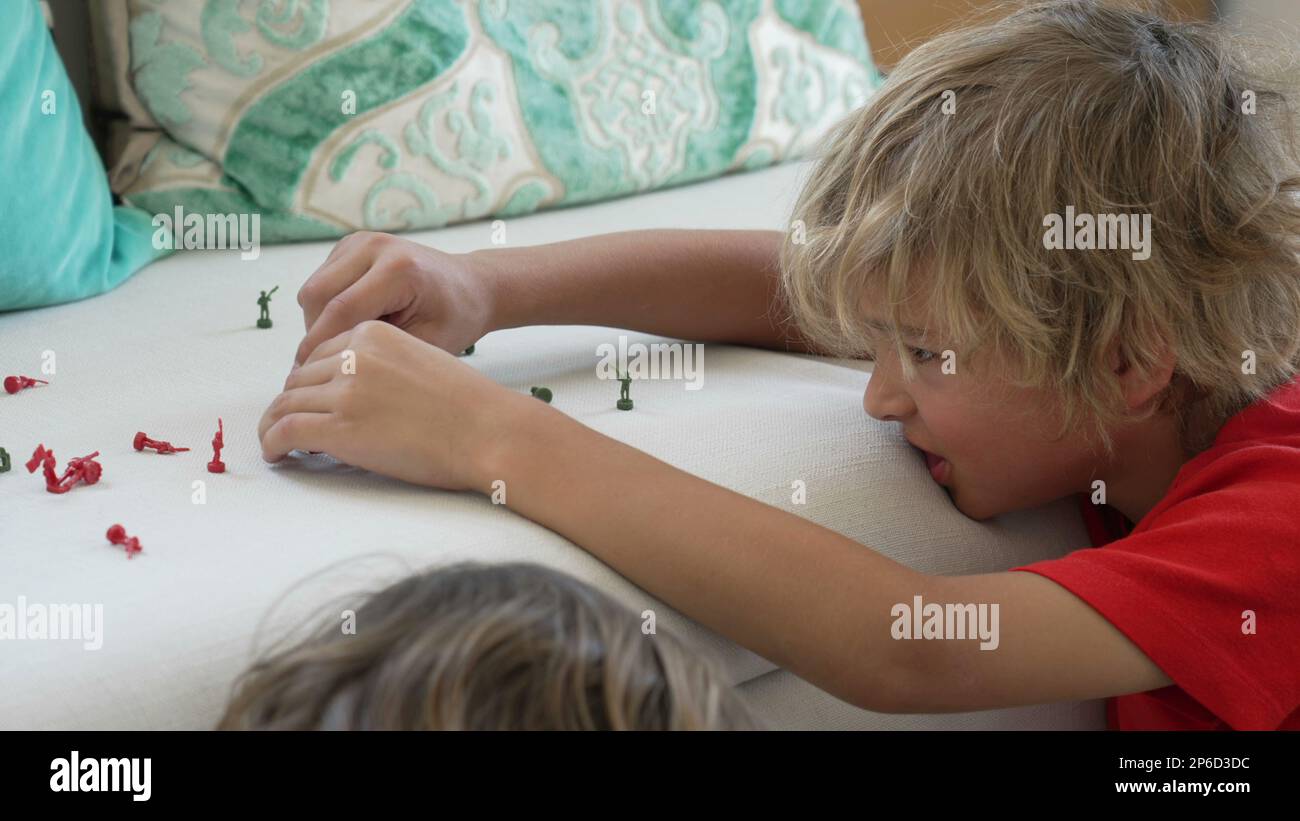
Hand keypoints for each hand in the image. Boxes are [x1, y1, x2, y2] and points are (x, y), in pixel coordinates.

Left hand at [260, 320, 522, 490]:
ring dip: (276, 425)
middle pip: (300, 378)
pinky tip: (276, 454)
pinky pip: (285, 431)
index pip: (320, 353)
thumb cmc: (469, 407)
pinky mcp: (339, 426)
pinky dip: (273, 443)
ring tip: (276, 442)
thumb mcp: (422, 363)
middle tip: (287, 425)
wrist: (489, 430)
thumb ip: (384, 369)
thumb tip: (357, 399)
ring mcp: (344, 390)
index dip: (309, 381)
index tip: (304, 399)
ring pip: (286, 404)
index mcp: (373, 334)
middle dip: (291, 403)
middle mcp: (353, 356)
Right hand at [293, 231, 497, 366]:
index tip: (309, 375)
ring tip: (352, 342)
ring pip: (313, 289)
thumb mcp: (427, 345)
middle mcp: (374, 246)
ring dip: (319, 320)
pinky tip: (356, 322)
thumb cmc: (456, 318)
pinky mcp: (350, 246)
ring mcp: (359, 241)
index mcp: (398, 269)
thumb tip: (330, 366)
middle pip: (317, 295)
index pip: (342, 310)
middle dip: (316, 333)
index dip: (320, 346)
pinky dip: (327, 307)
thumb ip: (380, 352)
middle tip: (332, 363)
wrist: (471, 285)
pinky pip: (321, 282)